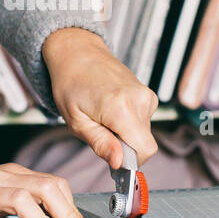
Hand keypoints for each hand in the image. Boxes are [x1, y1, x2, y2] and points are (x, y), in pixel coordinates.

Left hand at [42, 27, 157, 169]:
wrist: (77, 53)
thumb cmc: (71, 83)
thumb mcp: (77, 121)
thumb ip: (101, 144)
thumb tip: (119, 163)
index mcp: (121, 107)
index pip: (145, 150)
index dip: (131, 161)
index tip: (113, 158)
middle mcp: (139, 99)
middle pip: (144, 143)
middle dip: (124, 147)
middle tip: (100, 133)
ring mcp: (145, 95)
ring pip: (143, 133)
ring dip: (125, 134)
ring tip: (103, 117)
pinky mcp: (147, 94)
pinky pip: (143, 121)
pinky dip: (128, 123)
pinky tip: (111, 110)